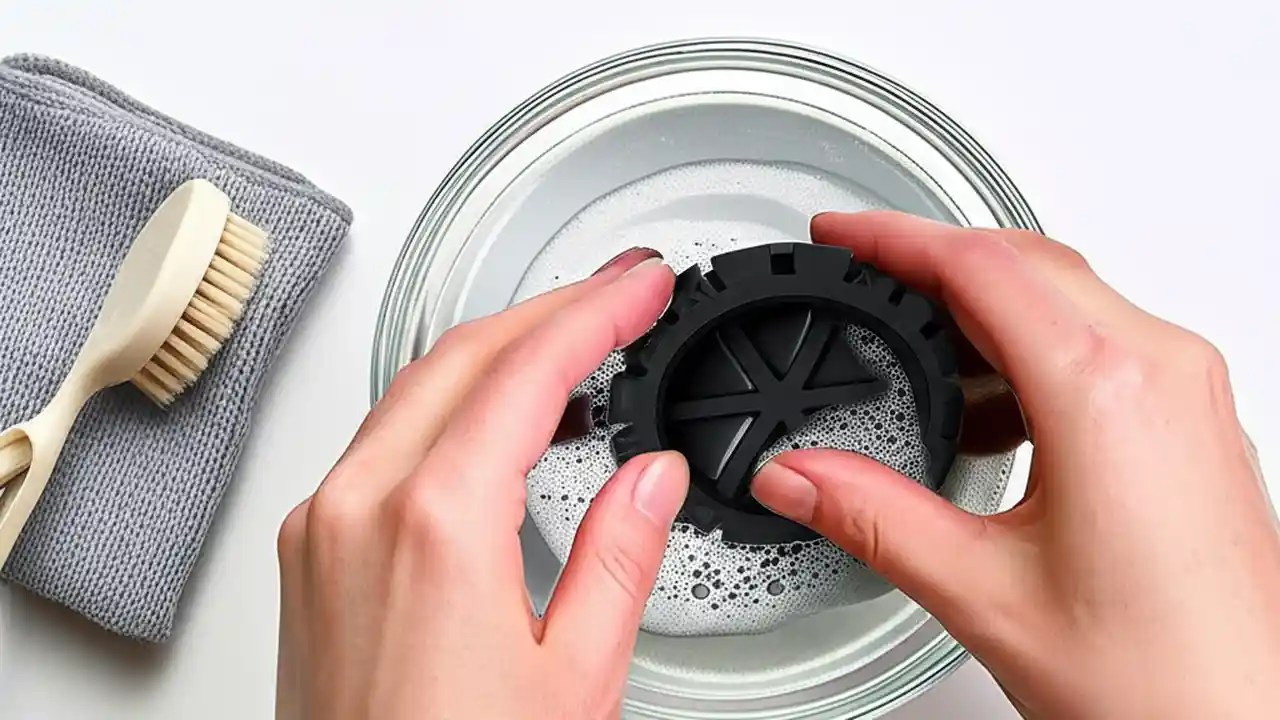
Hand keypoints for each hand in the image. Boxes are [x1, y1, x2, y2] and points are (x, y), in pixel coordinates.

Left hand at [275, 249, 688, 719]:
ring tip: (575, 343)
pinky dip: (448, 406)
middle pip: (461, 355)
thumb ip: (617, 558)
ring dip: (497, 351)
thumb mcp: (575, 680)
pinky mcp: (309, 553)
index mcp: (435, 524)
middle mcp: (358, 507)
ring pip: (413, 388)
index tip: (642, 284)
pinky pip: (381, 440)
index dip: (596, 310)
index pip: (527, 370)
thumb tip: (649, 477)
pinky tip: (496, 419)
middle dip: (548, 308)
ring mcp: (321, 527)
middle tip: (619, 290)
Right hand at [751, 212, 1279, 718]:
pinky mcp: (1193, 422)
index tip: (840, 235)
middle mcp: (1163, 372)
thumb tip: (794, 476)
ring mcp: (1188, 393)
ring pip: (1069, 296)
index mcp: (1106, 395)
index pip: (982, 268)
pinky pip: (1104, 342)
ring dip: (986, 305)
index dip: (895, 239)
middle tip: (860, 274)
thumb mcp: (985, 593)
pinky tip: (988, 407)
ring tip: (913, 349)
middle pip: (1028, 262)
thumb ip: (872, 518)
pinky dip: (1033, 346)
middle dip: (935, 259)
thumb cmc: (1166, 681)